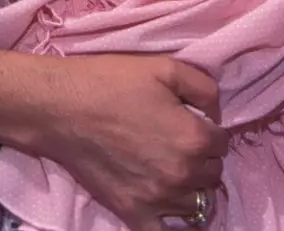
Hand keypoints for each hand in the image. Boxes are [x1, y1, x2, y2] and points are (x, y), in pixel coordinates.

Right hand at [37, 55, 228, 230]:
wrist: (62, 107)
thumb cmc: (112, 82)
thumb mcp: (166, 68)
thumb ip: (205, 89)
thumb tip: (216, 116)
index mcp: (194, 139)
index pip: (222, 142)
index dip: (209, 129)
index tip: (192, 121)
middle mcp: (182, 175)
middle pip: (213, 174)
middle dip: (202, 157)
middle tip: (178, 142)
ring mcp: (158, 199)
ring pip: (196, 204)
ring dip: (191, 187)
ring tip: (171, 169)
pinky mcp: (132, 213)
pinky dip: (172, 225)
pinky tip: (167, 210)